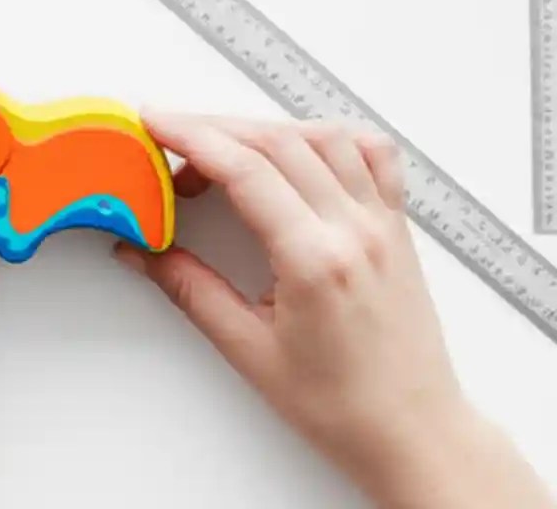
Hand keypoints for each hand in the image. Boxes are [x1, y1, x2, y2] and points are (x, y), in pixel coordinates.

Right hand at [116, 112, 555, 507]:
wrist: (413, 432)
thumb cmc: (343, 406)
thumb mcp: (249, 350)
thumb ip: (191, 290)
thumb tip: (143, 254)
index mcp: (316, 261)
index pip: (246, 170)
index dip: (192, 136)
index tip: (156, 123)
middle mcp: (356, 231)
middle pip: (279, 142)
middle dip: (215, 129)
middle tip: (171, 143)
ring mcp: (383, 223)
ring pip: (324, 136)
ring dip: (267, 129)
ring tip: (226, 151)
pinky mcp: (397, 226)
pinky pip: (372, 154)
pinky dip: (330, 137)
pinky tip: (300, 151)